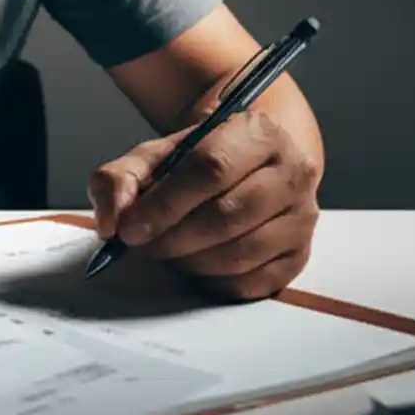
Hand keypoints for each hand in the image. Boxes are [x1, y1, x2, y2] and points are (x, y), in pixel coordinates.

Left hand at [88, 110, 322, 300]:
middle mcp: (292, 171)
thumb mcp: (152, 158)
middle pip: (227, 215)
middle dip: (173, 238)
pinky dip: (215, 281)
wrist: (246, 167)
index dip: (164, 205)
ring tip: (166, 253)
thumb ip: (119, 180)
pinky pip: (255, 281)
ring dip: (191, 262)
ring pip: (242, 252)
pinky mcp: (301, 254)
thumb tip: (112, 221)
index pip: (210, 169)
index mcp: (257, 132)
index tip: (130, 229)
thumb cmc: (197, 163)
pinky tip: (195, 265)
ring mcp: (302, 215)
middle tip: (142, 246)